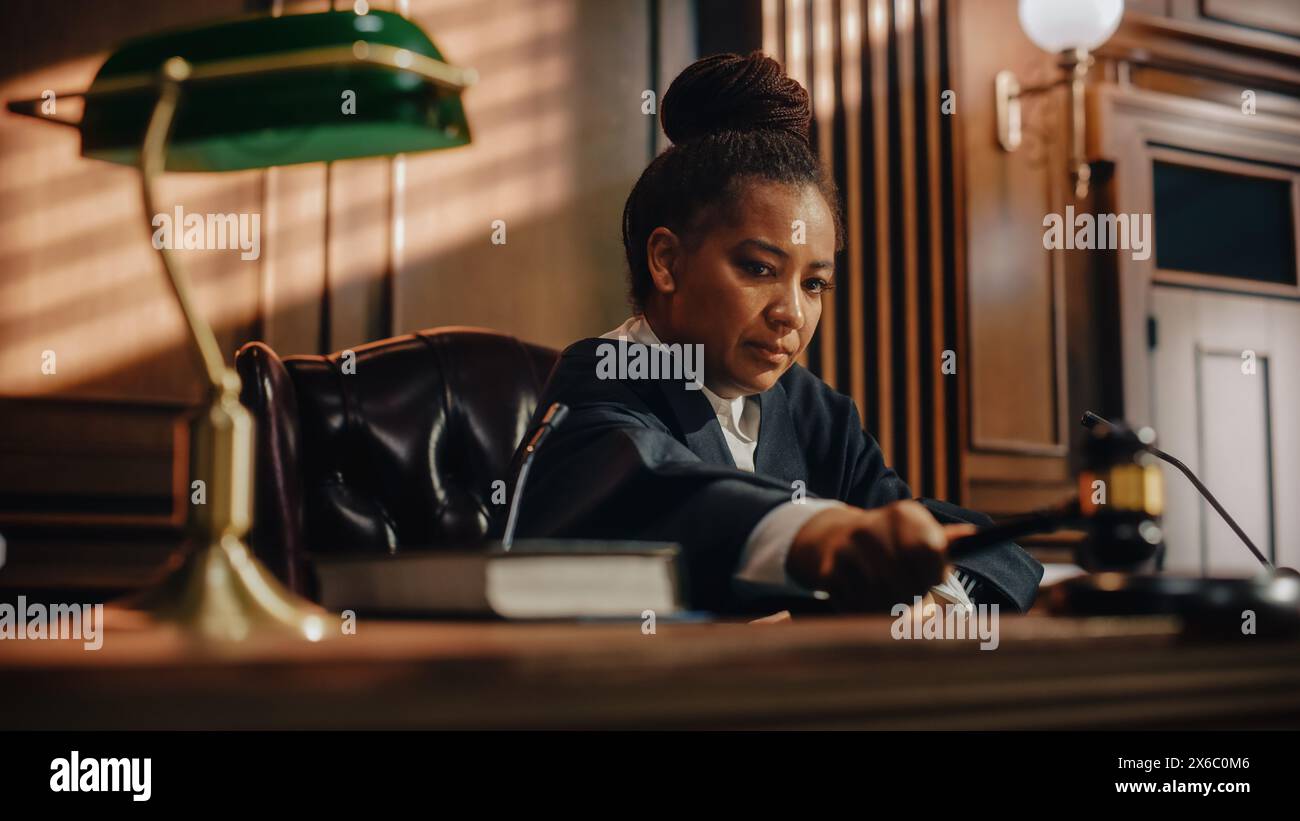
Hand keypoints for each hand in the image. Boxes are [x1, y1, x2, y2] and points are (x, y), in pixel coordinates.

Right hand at [786, 501, 972, 611]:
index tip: (935, 580)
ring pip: (885, 597)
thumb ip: (944, 539)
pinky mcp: (830, 570)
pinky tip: (867, 600)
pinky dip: (866, 609)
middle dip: (916, 596)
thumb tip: (974, 536)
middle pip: (909, 580)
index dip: (936, 573)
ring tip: (892, 602)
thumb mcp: (913, 530)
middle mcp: (873, 526)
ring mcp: (849, 548)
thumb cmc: (886, 540)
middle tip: (916, 599)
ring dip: (892, 608)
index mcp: (902, 514)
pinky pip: (858, 604)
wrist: (832, 537)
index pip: (931, 550)